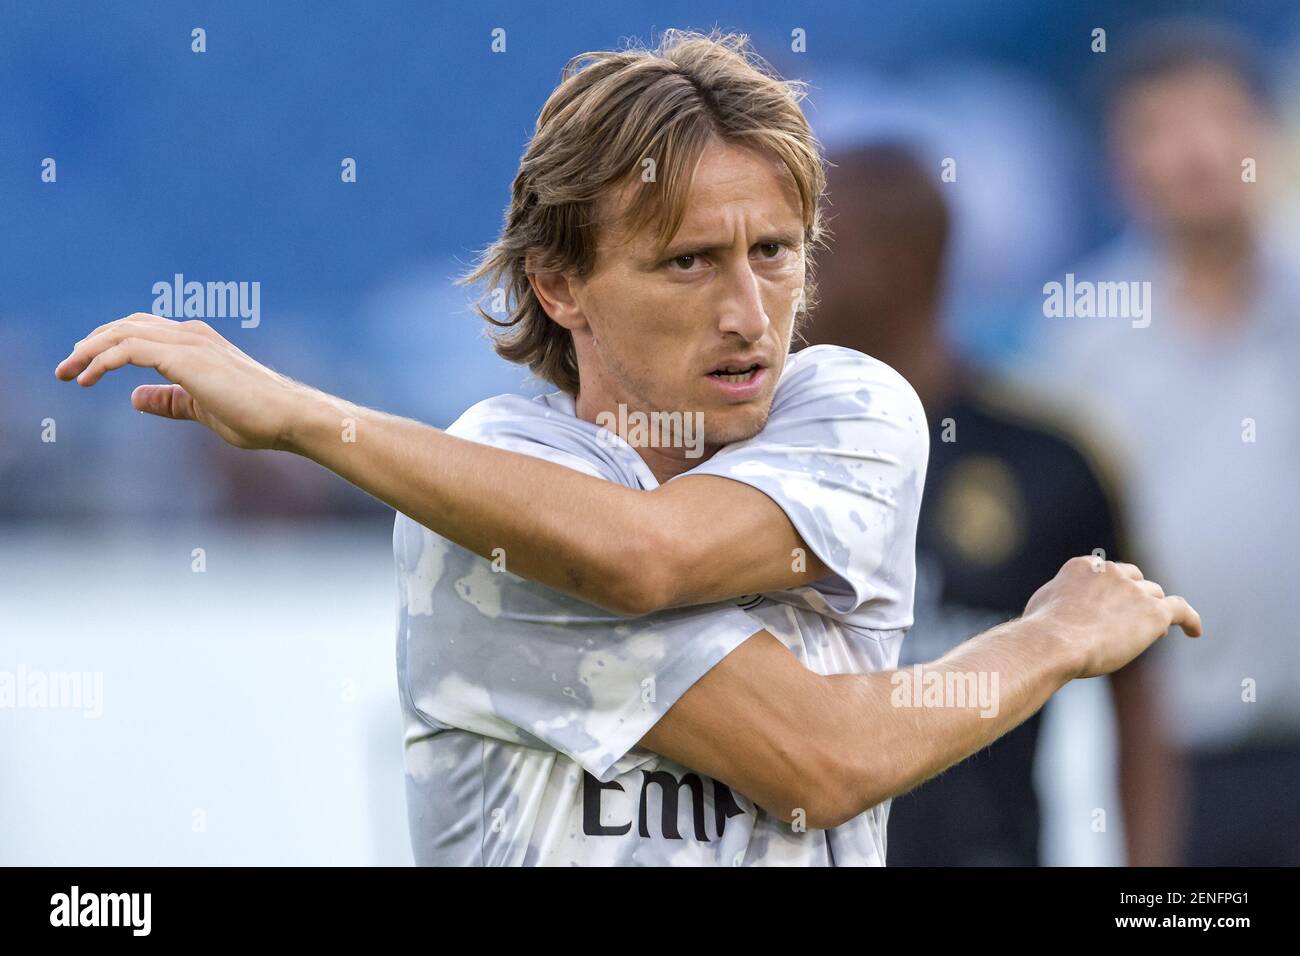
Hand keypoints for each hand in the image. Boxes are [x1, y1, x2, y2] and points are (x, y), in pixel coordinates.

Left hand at [55, 312, 307, 450]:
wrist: (288, 416)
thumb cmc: (257, 417)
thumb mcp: (201, 409)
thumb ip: (170, 400)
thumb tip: (135, 398)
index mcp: (197, 343)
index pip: (142, 330)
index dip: (108, 344)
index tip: (84, 366)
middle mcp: (191, 335)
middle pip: (126, 326)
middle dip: (91, 344)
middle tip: (66, 368)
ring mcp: (188, 342)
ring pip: (121, 334)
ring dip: (87, 351)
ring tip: (67, 373)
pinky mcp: (184, 357)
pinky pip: (128, 350)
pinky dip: (101, 361)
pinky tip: (86, 379)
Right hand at [1022, 555, 1201, 679]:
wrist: (1054, 642)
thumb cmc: (1041, 630)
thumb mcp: (1043, 602)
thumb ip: (1061, 595)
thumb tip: (1063, 600)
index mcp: (1085, 566)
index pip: (1107, 573)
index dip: (1113, 590)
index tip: (1111, 606)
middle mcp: (1112, 572)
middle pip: (1135, 580)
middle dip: (1134, 597)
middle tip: (1129, 620)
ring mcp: (1135, 590)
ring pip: (1155, 596)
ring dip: (1153, 611)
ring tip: (1151, 633)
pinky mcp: (1154, 612)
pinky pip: (1181, 610)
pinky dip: (1190, 620)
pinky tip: (1195, 632)